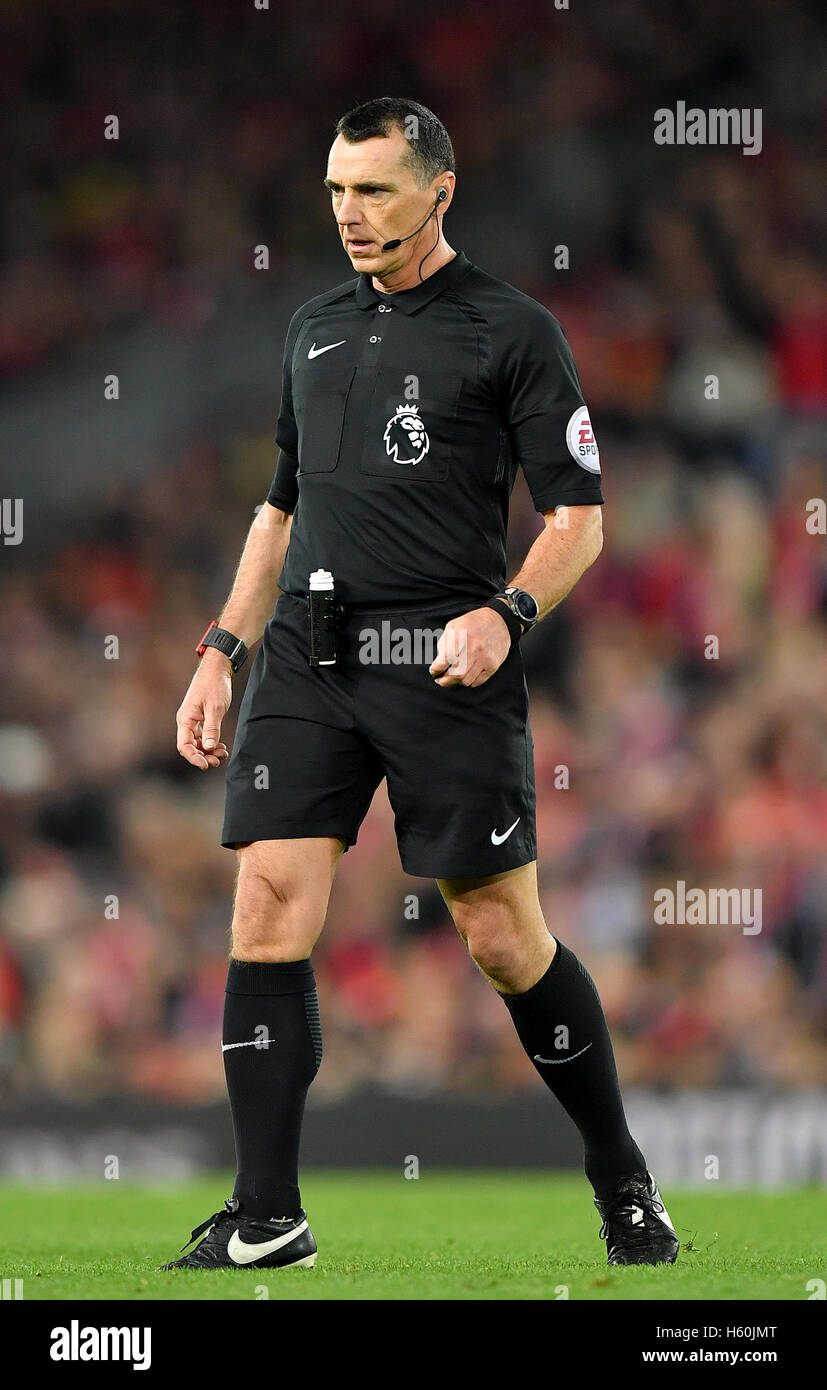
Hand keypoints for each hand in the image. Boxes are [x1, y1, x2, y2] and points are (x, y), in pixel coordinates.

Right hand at [176, 651, 231, 768]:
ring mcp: (194, 721)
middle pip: (190, 746)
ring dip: (208, 751)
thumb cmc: (214, 684)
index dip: (194, 757)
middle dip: (203, 756)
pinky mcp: (201, 719)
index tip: (206, 764)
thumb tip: (208, 746)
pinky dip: (211, 743)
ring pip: (198, 743)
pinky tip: (221, 746)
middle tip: (218, 760)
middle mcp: (187, 722)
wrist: (217, 669)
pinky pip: (203, 736)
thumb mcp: (215, 707)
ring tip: (222, 753)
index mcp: (185, 719)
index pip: (184, 745)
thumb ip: (212, 728)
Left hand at [429, 606, 510, 687]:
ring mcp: (485, 658)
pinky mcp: (493, 665)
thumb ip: (444, 644)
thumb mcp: (454, 625)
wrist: (499, 621)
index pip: (445, 660)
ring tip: (452, 678)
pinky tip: (464, 677)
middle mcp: (474, 648)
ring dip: (456, 682)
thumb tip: (438, 664)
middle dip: (444, 681)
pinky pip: (477, 682)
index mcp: (462, 636)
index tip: (434, 671)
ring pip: (466, 681)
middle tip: (440, 680)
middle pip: (456, 674)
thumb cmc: (472, 623)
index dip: (436, 669)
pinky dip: (468, 682)